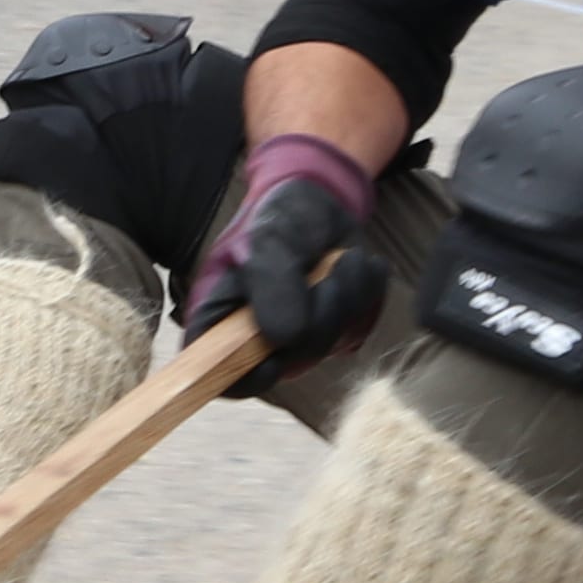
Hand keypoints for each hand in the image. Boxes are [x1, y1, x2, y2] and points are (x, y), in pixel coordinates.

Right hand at [181, 130, 388, 375]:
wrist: (323, 203)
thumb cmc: (281, 217)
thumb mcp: (269, 237)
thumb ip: (271, 283)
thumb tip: (284, 338)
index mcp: (222, 317)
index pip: (216, 372)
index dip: (243, 378)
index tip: (271, 359)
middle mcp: (259, 337)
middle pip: (288, 362)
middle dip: (315, 317)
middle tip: (320, 273)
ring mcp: (301, 338)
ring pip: (329, 345)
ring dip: (346, 296)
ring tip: (340, 258)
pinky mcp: (338, 331)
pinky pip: (361, 329)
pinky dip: (366, 295)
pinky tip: (353, 266)